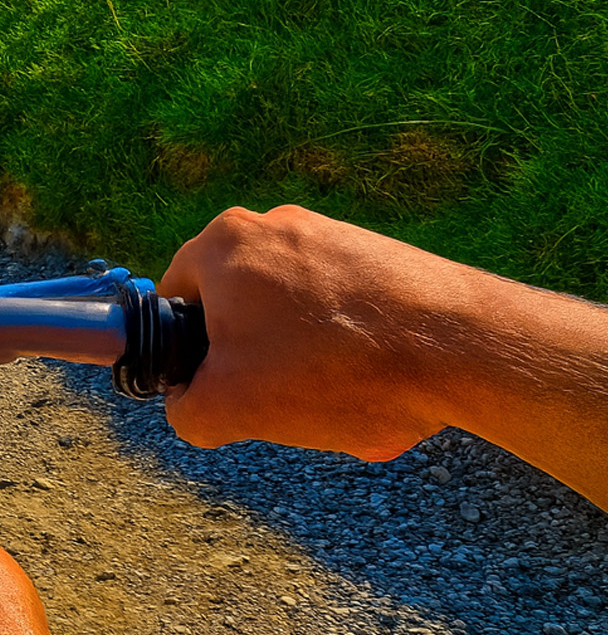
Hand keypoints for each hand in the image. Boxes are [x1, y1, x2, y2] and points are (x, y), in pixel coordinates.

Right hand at [155, 205, 473, 460]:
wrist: (461, 348)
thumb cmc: (334, 370)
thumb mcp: (229, 408)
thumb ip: (184, 409)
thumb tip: (191, 402)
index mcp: (222, 243)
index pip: (173, 303)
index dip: (189, 356)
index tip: (225, 387)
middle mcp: (273, 224)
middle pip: (237, 310)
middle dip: (255, 363)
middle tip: (284, 400)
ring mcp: (331, 235)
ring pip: (291, 318)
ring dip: (305, 366)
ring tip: (338, 400)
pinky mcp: (377, 254)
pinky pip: (338, 312)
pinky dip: (347, 354)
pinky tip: (373, 387)